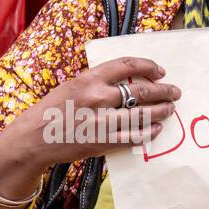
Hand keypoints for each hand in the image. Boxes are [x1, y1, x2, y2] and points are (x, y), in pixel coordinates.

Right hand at [0, 56, 180, 186]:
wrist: (35, 137)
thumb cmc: (53, 109)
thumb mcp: (73, 85)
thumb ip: (99, 82)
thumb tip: (129, 81)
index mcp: (89, 79)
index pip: (127, 65)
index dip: (148, 66)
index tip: (160, 71)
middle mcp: (98, 98)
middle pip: (142, 91)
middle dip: (163, 91)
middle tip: (174, 92)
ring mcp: (102, 121)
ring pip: (142, 115)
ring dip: (161, 111)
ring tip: (170, 109)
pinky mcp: (103, 142)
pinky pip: (134, 136)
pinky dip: (148, 131)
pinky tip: (156, 128)